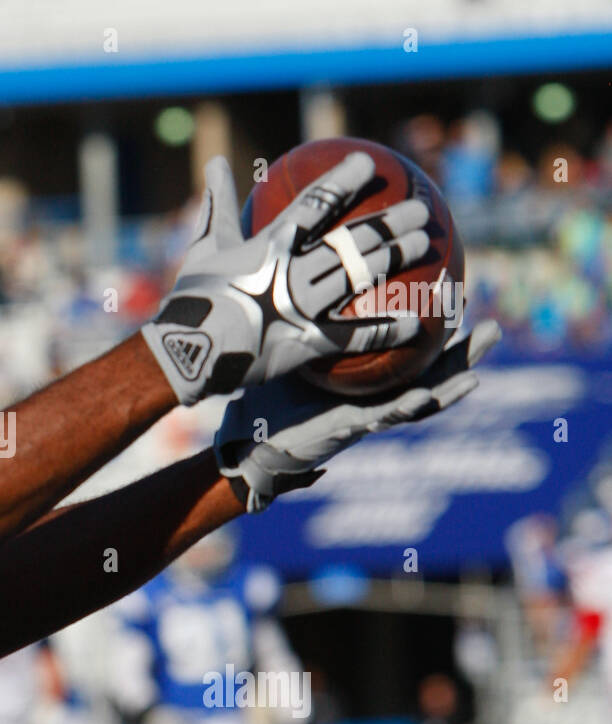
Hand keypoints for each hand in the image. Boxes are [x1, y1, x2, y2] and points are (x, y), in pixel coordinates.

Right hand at [143, 153, 431, 405]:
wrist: (184, 352)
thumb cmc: (190, 298)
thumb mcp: (204, 246)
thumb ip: (217, 203)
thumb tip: (217, 161)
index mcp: (269, 244)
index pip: (314, 203)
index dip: (343, 181)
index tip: (369, 163)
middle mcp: (292, 271)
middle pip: (351, 240)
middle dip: (390, 222)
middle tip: (421, 211)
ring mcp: (301, 307)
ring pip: (358, 278)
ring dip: (395, 259)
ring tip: (423, 245)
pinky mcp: (305, 344)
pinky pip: (353, 336)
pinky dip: (386, 329)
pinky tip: (416, 323)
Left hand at [214, 320, 501, 511]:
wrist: (248, 438)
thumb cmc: (266, 394)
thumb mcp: (289, 348)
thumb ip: (303, 319)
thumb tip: (299, 267)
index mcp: (367, 377)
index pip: (412, 349)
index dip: (437, 331)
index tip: (462, 301)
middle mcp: (374, 395)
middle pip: (430, 372)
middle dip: (463, 354)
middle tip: (495, 328)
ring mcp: (366, 413)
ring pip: (422, 396)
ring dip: (453, 382)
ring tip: (480, 365)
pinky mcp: (349, 428)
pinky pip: (386, 416)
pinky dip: (411, 407)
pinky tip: (429, 395)